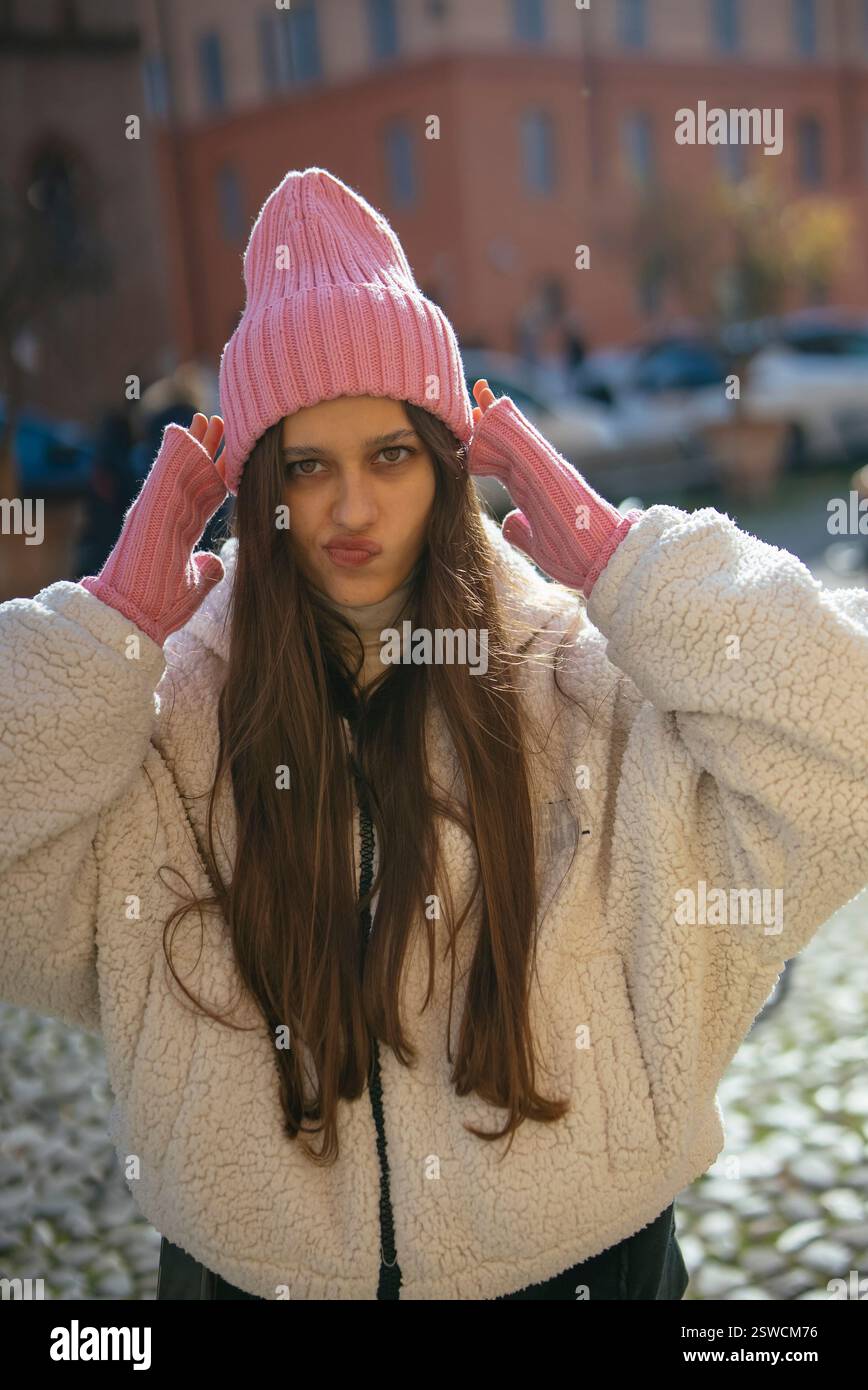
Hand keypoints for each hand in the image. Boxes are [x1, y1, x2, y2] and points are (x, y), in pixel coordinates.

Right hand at [80, 413, 228, 645]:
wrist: (133, 615)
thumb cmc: (157, 606)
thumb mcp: (192, 584)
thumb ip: (205, 570)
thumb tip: (217, 562)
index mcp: (177, 532)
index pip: (202, 497)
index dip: (216, 477)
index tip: (230, 460)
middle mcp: (166, 516)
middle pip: (192, 475)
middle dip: (208, 451)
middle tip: (222, 424)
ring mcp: (155, 510)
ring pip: (179, 468)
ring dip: (194, 442)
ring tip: (209, 418)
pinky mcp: (148, 507)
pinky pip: (162, 472)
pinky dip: (174, 451)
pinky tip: (183, 429)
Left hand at [466, 380, 641, 595]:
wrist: (602, 558)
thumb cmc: (574, 554)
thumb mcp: (536, 542)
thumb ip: (521, 529)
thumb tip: (509, 523)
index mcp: (534, 489)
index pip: (504, 459)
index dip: (486, 442)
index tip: (472, 423)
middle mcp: (540, 473)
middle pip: (508, 438)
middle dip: (489, 416)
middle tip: (476, 388)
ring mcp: (545, 469)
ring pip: (515, 434)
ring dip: (495, 412)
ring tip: (479, 388)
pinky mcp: (548, 471)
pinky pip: (522, 441)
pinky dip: (504, 424)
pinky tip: (488, 408)